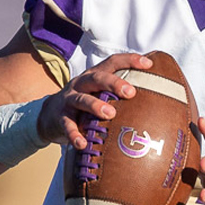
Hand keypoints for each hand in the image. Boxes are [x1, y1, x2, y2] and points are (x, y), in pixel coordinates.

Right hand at [36, 52, 151, 150]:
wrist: (49, 115)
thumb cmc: (85, 105)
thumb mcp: (99, 94)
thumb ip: (118, 95)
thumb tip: (155, 103)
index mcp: (94, 76)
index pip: (112, 63)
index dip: (130, 60)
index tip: (149, 64)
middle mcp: (81, 84)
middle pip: (97, 78)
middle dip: (114, 83)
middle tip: (131, 92)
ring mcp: (69, 100)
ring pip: (81, 99)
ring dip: (95, 105)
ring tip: (110, 114)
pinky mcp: (60, 117)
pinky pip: (67, 125)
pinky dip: (74, 134)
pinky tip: (83, 144)